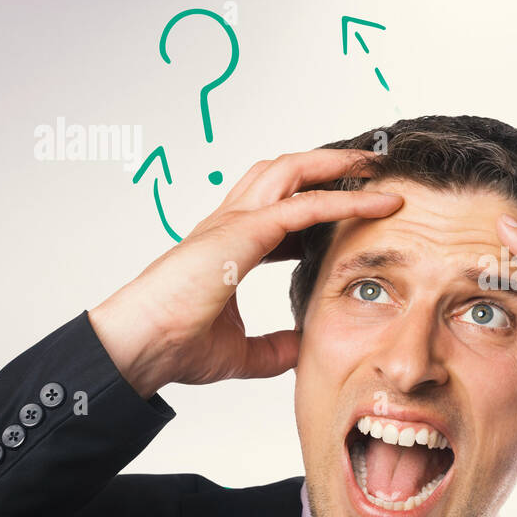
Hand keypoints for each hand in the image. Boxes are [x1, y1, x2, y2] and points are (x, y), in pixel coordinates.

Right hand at [89, 149, 402, 398]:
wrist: (139, 348)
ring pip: (293, 171)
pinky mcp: (243, 232)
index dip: (317, 204)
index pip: (278, 208)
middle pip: (284, 173)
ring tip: (377, 167)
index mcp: (228, 244)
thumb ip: (274, 347)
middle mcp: (230, 223)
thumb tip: (305, 348)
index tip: (353, 210)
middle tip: (371, 169)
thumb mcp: (241, 351)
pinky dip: (345, 200)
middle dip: (329, 165)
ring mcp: (234, 222)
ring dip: (338, 166)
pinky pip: (306, 206)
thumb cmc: (174, 347)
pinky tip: (377, 204)